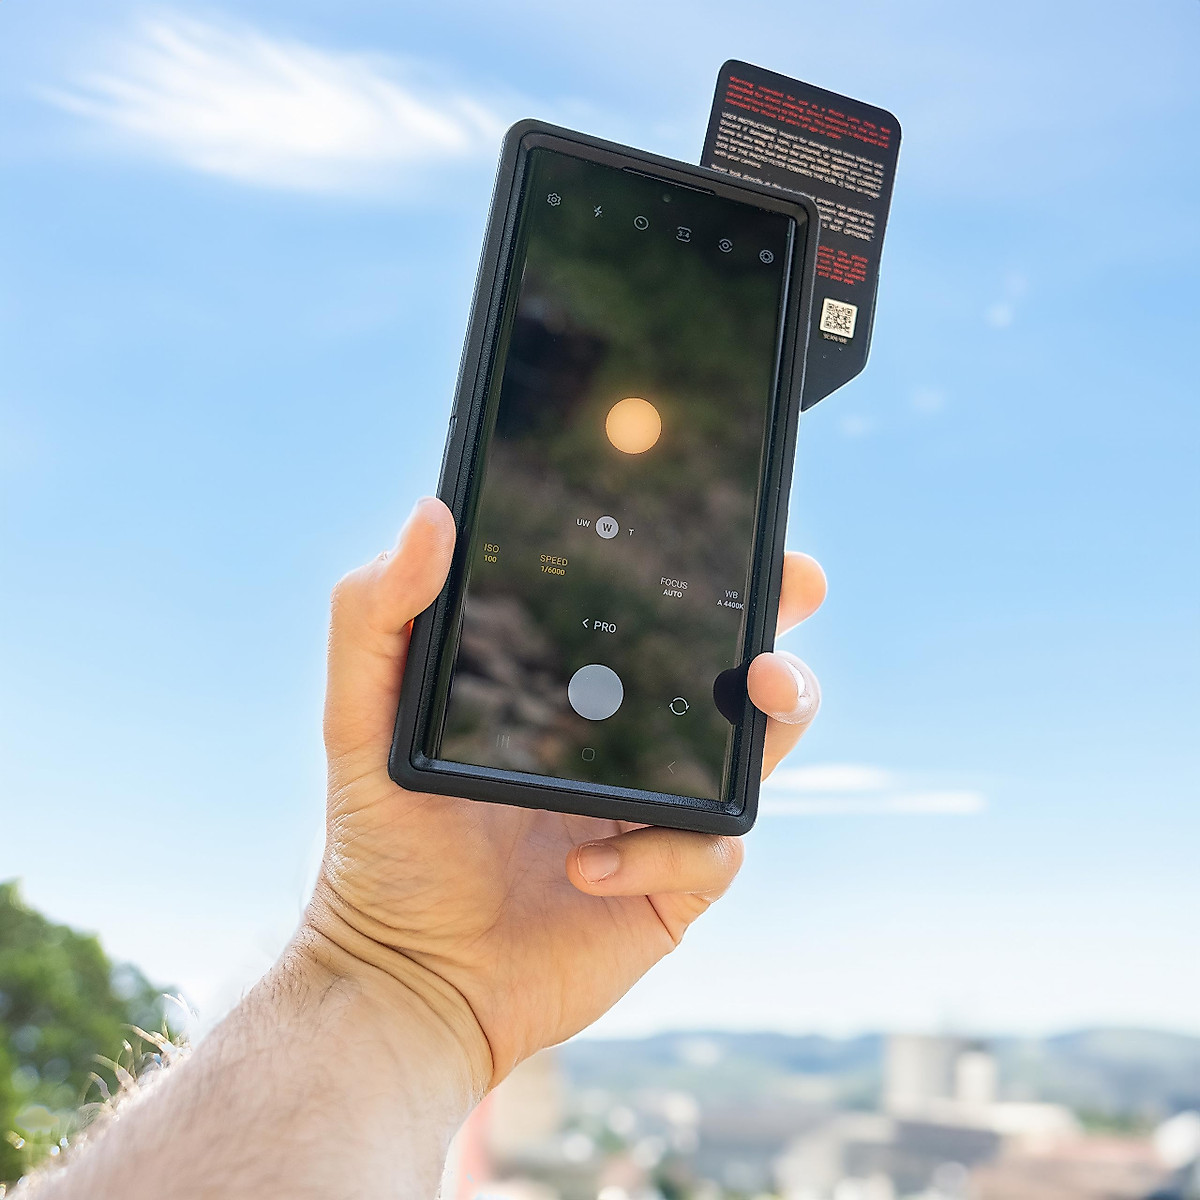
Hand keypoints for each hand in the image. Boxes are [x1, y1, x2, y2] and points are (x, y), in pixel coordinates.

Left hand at [306, 497, 824, 1091]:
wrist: (404, 980)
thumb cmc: (384, 847)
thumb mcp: (362, 718)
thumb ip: (376, 613)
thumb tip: (429, 513)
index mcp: (571, 698)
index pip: (651, 621)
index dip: (704, 574)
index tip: (737, 529)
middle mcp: (626, 749)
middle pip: (729, 677)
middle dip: (774, 622)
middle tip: (796, 587)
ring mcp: (656, 816)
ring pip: (754, 753)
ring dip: (775, 716)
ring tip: (759, 691)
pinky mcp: (669, 886)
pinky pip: (711, 852)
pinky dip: (661, 847)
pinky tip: (585, 862)